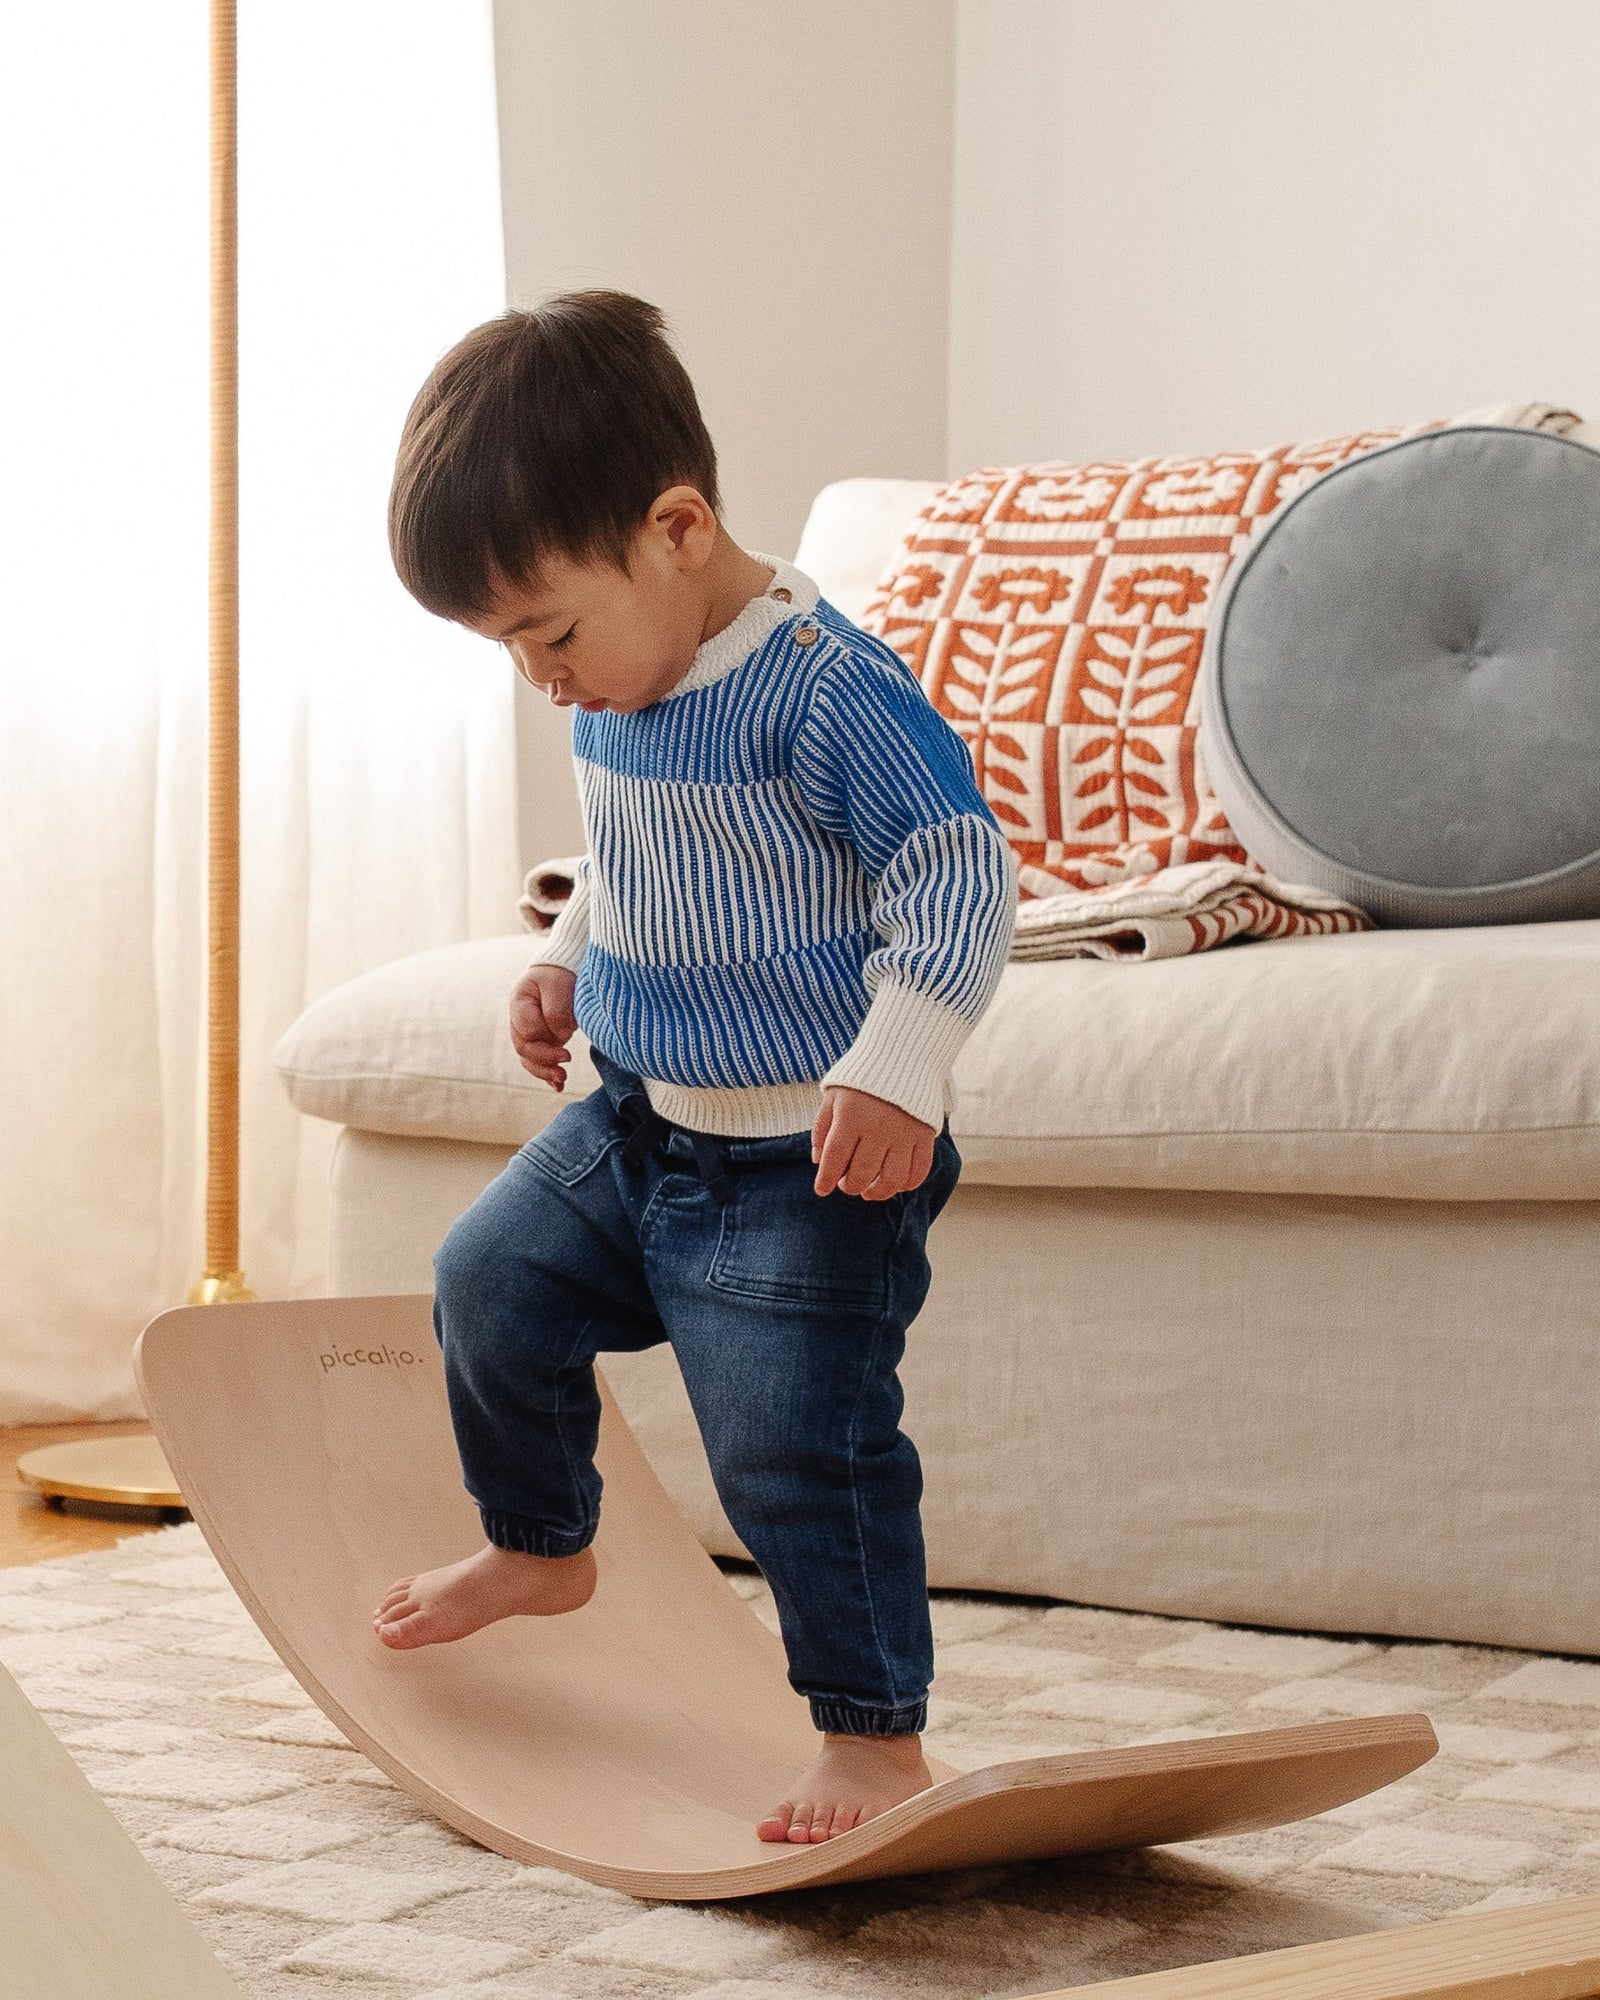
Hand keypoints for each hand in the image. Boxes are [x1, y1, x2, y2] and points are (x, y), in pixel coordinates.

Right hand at [509, 964, 576, 1089]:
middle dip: (544, 1060)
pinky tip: (558, 1086)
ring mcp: (530, 1031)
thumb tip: (559, 1037)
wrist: (566, 968)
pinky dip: (547, 1075)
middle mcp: (520, 1019)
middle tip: (566, 1063)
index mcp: (519, 1002)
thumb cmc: (561, 973)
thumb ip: (556, 1010)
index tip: (567, 1036)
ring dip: (544, 1071)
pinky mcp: (542, 1039)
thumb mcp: (559, 985)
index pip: (526, 1028)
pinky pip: (539, 1061)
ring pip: (529, 1059)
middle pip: (524, 1048)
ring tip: (562, 1079)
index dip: (544, 1036)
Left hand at [811, 1087, 936, 1199]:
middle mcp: (878, 1127)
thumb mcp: (833, 1095)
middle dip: (850, 1186)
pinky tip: (896, 1184)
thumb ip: (822, 1128)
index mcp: (851, 1116)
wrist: (904, 1054)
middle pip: (862, 1173)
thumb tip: (819, 1162)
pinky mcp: (924, 1135)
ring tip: (869, 1192)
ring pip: (891, 1179)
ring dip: (878, 1193)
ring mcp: (904, 1133)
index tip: (822, 1190)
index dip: (827, 1178)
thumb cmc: (861, 1079)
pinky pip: (919, 1170)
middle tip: (846, 1184)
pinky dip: (908, 1184)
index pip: (835, 1157)